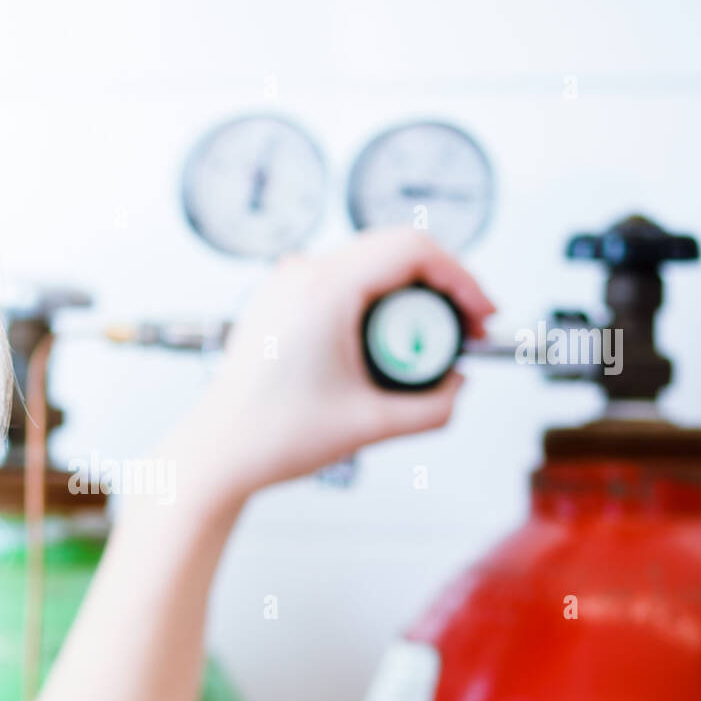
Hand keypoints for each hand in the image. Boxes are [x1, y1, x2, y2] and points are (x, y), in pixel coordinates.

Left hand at [181, 227, 496, 502]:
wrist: (218, 452)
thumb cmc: (273, 436)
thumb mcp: (371, 425)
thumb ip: (434, 406)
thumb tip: (458, 383)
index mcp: (323, 288)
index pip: (415, 248)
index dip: (463, 278)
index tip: (482, 316)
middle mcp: (301, 273)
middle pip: (395, 251)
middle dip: (442, 288)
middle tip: (466, 333)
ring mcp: (286, 282)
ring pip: (370, 263)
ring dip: (410, 296)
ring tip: (430, 343)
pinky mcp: (279, 298)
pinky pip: (343, 281)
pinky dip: (376, 303)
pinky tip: (391, 341)